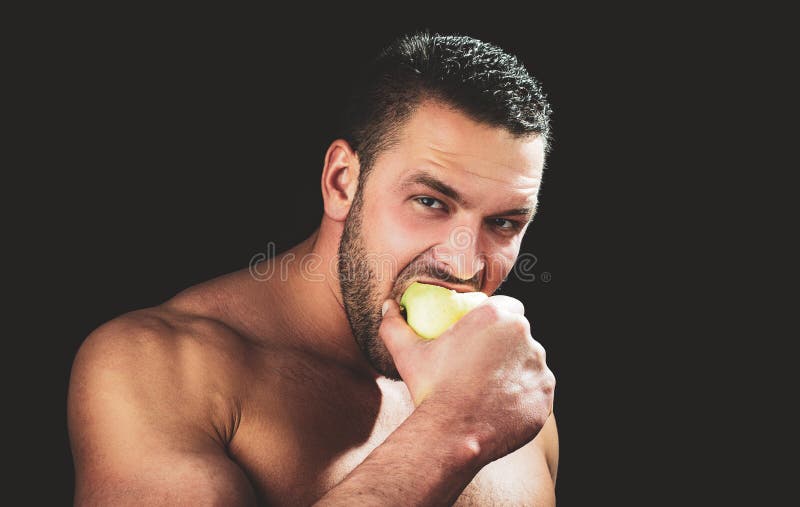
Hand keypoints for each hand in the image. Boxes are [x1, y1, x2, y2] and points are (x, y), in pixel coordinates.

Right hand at [380, 296, 554, 462]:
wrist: (453, 434)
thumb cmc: (430, 389)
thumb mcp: (408, 354)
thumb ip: (395, 325)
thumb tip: (387, 306)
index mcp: (496, 316)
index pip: (509, 306)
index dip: (497, 319)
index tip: (482, 336)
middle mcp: (524, 336)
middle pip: (521, 334)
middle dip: (508, 344)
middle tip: (483, 364)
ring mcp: (538, 366)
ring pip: (531, 362)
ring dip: (517, 369)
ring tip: (492, 388)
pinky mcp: (546, 395)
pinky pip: (537, 389)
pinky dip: (525, 395)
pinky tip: (503, 404)